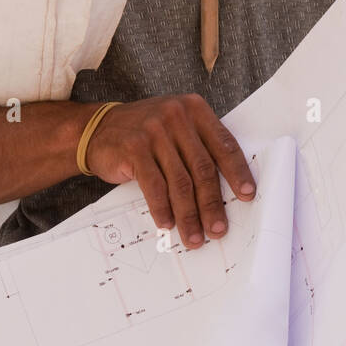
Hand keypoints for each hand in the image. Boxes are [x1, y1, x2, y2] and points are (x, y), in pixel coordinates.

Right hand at [85, 94, 255, 247]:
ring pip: (180, 181)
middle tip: (218, 229)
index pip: (224, 144)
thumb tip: (224, 191)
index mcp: (195, 109)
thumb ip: (198, 147)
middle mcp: (177, 116)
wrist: (98, 127)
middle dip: (212, 204)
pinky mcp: (134, 148)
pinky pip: (154, 186)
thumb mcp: (176, 127)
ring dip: (189, 214)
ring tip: (194, 236)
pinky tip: (167, 224)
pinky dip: (162, 208)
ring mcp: (154, 131)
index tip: (247, 195)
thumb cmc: (145, 132)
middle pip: (203, 168)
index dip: (237, 172)